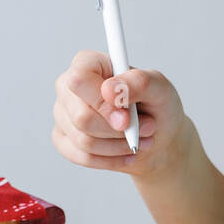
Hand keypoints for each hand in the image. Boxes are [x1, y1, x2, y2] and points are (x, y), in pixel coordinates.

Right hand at [51, 50, 188, 174]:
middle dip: (118, 130)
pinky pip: (81, 157)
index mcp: (88, 63)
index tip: (127, 118)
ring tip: (141, 139)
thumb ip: (139, 82)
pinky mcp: (64, 139)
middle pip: (81, 116)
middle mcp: (69, 86)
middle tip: (146, 128)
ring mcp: (63, 113)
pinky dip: (110, 160)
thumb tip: (109, 89)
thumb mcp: (160, 89)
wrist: (160, 136)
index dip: (101, 102)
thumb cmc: (157, 106)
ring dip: (118, 146)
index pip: (79, 80)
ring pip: (83, 140)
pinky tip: (126, 154)